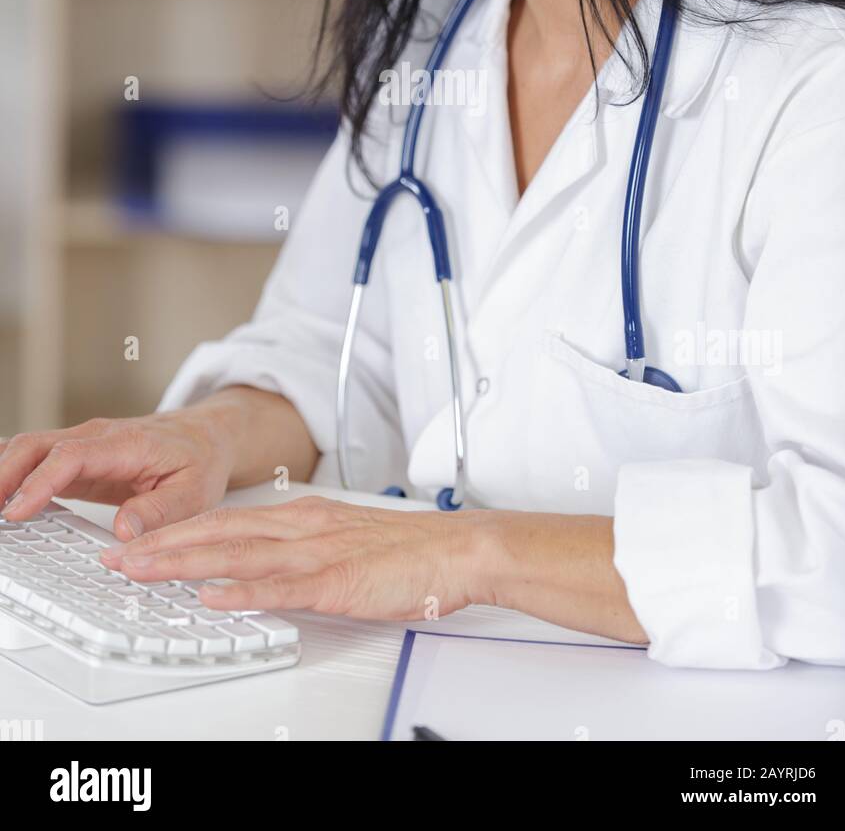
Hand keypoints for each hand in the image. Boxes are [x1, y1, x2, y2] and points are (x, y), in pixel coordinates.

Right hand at [0, 409, 235, 540]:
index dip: (39, 482)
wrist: (205, 436)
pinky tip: (1, 497)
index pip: (71, 456)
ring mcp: (83, 445)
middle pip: (36, 445)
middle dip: (4, 474)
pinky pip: (35, 460)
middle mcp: (97, 438)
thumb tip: (124, 531)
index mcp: (125, 444)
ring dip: (2, 472)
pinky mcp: (76, 458)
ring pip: (29, 448)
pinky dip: (11, 473)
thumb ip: (160, 511)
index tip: (17, 512)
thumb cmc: (200, 460)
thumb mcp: (195, 492)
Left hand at [99, 495, 499, 620]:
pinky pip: (283, 588)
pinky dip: (244, 592)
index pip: (225, 522)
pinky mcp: (338, 581)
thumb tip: (257, 570)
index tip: (137, 543)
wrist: (457, 549)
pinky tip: (214, 598)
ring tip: (141, 571)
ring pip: (238, 555)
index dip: (176, 532)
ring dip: (183, 563)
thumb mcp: (342, 540)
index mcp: (303, 517)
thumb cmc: (408, 550)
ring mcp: (318, 553)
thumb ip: (298, 551)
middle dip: (161, 544)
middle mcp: (303, 528)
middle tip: (117, 556)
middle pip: (219, 533)